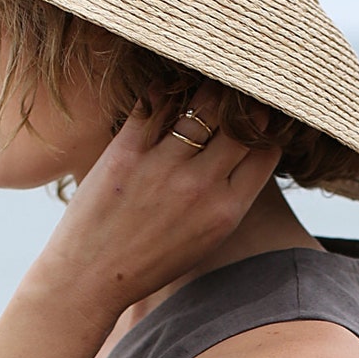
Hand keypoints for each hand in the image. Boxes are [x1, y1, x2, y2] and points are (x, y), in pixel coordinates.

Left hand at [28, 85, 282, 321]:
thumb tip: (242, 151)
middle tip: (236, 86)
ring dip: (209, 87)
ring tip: (205, 79)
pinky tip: (166, 88)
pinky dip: (165, 90)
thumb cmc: (148, 261)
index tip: (259, 117)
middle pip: (241, 122)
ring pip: (203, 103)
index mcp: (225, 213)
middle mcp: (199, 188)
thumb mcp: (201, 240)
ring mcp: (163, 168)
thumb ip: (224, 199)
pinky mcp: (126, 152)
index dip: (268, 129)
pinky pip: (156, 102)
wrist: (91, 278)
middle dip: (244, 102)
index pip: (266, 152)